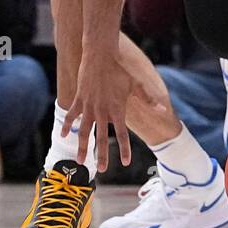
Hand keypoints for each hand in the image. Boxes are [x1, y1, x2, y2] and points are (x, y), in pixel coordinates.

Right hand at [63, 53, 148, 172]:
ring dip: (82, 147)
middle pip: (101, 139)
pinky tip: (64, 135)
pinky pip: (71, 116)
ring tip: (80, 161)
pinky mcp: (79, 100)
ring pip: (83, 132)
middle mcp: (102, 112)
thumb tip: (163, 110)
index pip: (121, 135)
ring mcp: (88, 106)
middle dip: (101, 155)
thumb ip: (148, 99)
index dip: (124, 149)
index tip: (126, 163)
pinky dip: (67, 125)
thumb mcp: (136, 85)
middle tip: (102, 170)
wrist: (100, 57)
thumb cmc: (119, 70)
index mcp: (117, 110)